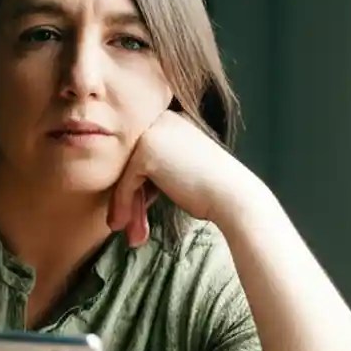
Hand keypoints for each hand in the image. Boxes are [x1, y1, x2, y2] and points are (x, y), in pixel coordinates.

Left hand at [107, 110, 266, 246]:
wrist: (233, 197)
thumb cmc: (210, 191)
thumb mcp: (176, 172)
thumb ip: (151, 170)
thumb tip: (117, 188)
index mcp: (169, 120)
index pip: (139, 155)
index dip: (137, 188)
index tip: (138, 213)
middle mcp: (159, 120)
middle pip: (129, 163)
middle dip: (129, 198)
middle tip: (128, 226)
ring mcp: (152, 133)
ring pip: (124, 174)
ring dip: (125, 205)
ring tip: (129, 231)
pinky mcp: (146, 151)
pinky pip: (125, 183)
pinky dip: (124, 205)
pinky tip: (127, 225)